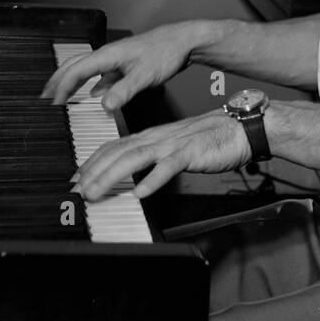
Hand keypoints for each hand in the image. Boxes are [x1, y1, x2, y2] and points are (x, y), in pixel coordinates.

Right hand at [41, 22, 202, 109]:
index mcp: (107, 55)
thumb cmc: (166, 52)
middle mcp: (108, 54)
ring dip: (72, 81)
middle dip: (57, 81)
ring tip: (61, 95)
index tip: (53, 104)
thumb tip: (104, 105)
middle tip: (44, 97)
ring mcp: (116, 58)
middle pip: (74, 66)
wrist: (184, 41)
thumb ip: (124, 91)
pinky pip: (101, 74)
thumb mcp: (145, 76)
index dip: (62, 88)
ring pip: (86, 68)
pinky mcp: (125, 63)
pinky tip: (95, 93)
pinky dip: (92, 83)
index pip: (75, 71)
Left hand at [72, 111, 251, 200]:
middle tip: (78, 190)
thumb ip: (154, 157)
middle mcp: (158, 137)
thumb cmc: (211, 139)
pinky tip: (141, 192)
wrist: (241, 128)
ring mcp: (173, 144)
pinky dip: (153, 179)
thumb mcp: (175, 146)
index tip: (78, 179)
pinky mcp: (191, 153)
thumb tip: (134, 174)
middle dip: (94, 171)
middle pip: (118, 152)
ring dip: (112, 176)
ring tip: (97, 192)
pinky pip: (169, 166)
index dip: (92, 162)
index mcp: (152, 135)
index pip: (114, 146)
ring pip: (135, 158)